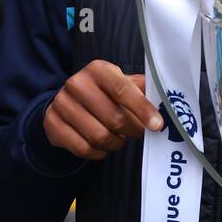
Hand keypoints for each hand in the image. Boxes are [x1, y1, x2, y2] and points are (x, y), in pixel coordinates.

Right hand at [42, 60, 163, 159]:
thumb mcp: (121, 83)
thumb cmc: (104, 93)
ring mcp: (61, 104)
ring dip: (115, 143)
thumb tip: (169, 99)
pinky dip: (99, 152)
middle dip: (132, 131)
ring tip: (120, 140)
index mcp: (98, 69)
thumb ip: (143, 89)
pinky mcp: (52, 124)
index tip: (157, 125)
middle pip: (113, 118)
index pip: (123, 90)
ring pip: (99, 136)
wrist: (67, 101)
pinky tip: (103, 146)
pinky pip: (83, 148)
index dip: (142, 109)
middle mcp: (76, 83)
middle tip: (138, 133)